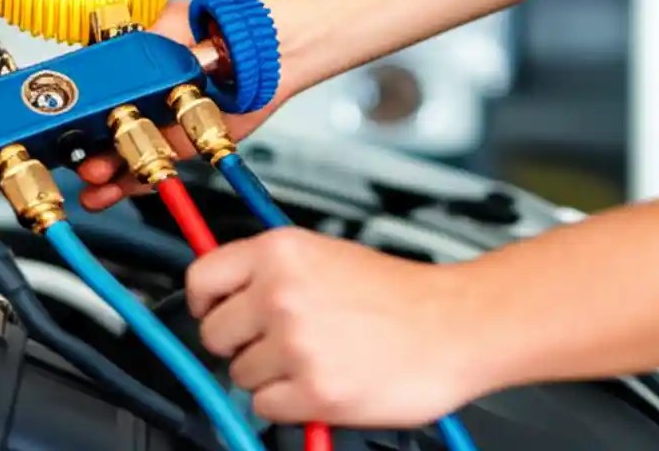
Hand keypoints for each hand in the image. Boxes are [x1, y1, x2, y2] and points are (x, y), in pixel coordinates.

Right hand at [76, 1, 283, 209]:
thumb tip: (99, 55)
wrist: (262, 56)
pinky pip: (146, 170)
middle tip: (83, 163)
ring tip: (94, 186)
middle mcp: (136, 99)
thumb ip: (130, 46)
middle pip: (96, 134)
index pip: (87, 96)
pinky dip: (129, 186)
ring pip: (117, 157)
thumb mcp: (163, 28)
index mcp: (126, 69)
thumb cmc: (216, 32)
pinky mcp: (177, 147)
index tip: (64, 128)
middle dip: (85, 153)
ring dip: (102, 175)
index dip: (73, 115)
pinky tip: (112, 193)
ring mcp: (155, 125)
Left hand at [186, 227, 485, 427]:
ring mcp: (296, 343)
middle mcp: (280, 293)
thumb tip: (225, 288)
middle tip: (277, 342)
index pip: (200, 278)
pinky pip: (266, 406)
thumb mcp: (325, 254)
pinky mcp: (315, 390)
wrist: (457, 324)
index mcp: (279, 252)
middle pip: (214, 333)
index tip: (212, 311)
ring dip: (271, 374)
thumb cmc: (400, 293)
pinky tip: (322, 381)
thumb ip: (271, 270)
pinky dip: (290, 402)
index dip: (204, 302)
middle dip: (241, 343)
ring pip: (240, 373)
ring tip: (314, 357)